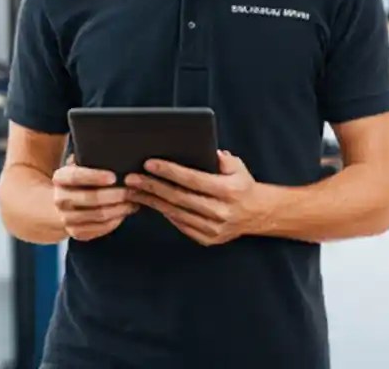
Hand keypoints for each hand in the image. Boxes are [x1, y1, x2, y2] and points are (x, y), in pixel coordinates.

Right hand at [52, 157, 138, 241]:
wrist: (63, 202)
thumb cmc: (80, 179)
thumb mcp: (79, 165)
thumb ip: (90, 158)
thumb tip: (114, 149)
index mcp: (60, 178)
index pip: (76, 177)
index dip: (94, 177)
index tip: (113, 176)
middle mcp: (59, 199)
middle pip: (90, 198)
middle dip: (115, 194)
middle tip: (133, 190)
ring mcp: (66, 218)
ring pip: (98, 215)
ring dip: (120, 209)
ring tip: (134, 200)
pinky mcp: (76, 233)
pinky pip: (101, 228)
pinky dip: (116, 220)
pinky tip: (125, 211)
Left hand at [126, 150, 269, 245]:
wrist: (258, 214)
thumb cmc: (241, 185)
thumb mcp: (236, 166)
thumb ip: (219, 158)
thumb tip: (200, 149)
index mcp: (228, 191)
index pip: (193, 179)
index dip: (169, 171)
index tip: (149, 164)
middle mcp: (221, 212)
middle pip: (179, 198)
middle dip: (152, 186)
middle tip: (131, 178)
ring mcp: (214, 229)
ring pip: (176, 213)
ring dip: (151, 201)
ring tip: (134, 190)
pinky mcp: (208, 239)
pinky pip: (180, 225)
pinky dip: (164, 213)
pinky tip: (150, 202)